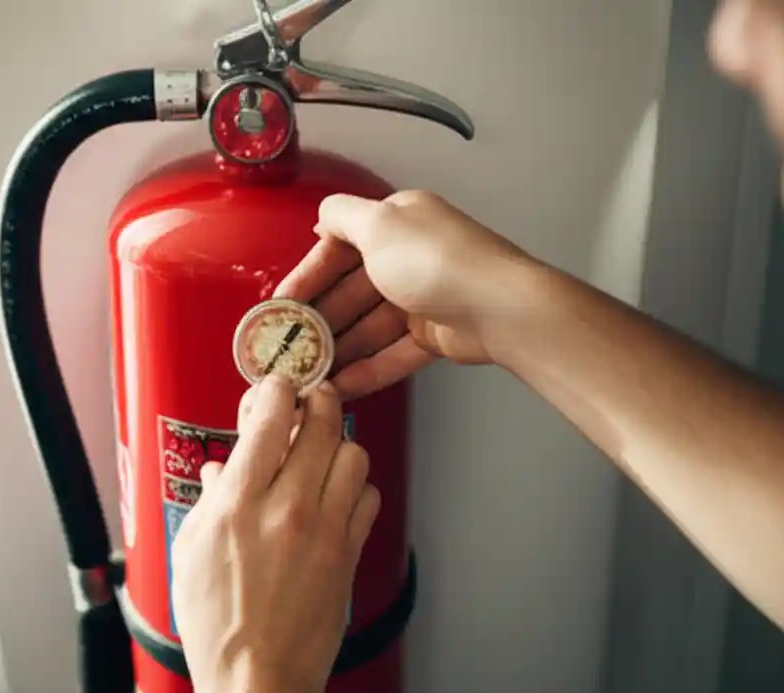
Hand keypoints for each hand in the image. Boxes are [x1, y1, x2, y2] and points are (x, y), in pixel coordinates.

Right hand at [171, 376, 377, 692]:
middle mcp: (287, 508)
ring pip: (354, 453)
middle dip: (316, 400)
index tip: (275, 386)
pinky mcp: (348, 552)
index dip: (277, 388)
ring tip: (322, 450)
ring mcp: (324, 529)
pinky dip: (356, 484)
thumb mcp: (191, 552)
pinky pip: (369, 496)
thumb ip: (208, 502)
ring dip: (338, 443)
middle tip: (308, 402)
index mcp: (239, 503)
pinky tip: (336, 492)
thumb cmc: (218, 624)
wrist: (257, 676)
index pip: (271, 417)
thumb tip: (219, 473)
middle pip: (321, 423)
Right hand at [276, 190, 543, 400]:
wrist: (501, 308)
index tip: (281, 303)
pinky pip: (392, 353)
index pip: (338, 248)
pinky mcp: (435, 335)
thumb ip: (341, 215)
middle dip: (320, 318)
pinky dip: (367, 369)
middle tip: (289, 344)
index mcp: (397, 222)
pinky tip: (341, 385)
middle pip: (351, 290)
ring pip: (370, 325)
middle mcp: (410, 256)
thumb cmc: (439, 261)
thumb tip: (322, 217)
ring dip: (339, 349)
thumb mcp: (379, 224)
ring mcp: (423, 297)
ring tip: (309, 371)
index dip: (307, 276)